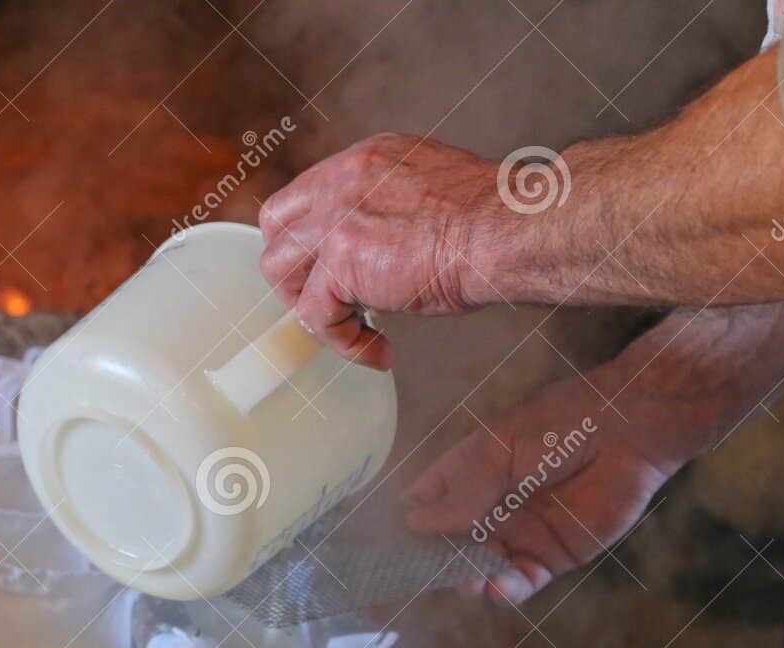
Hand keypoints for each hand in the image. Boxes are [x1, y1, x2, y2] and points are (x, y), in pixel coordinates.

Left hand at [259, 133, 498, 367]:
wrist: (508, 231)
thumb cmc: (489, 223)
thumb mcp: (425, 202)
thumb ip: (386, 216)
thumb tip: (372, 261)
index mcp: (364, 161)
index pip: (301, 199)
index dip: (304, 244)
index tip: (326, 275)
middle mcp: (341, 181)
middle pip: (274, 230)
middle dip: (295, 276)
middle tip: (332, 306)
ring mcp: (335, 218)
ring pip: (280, 273)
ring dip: (311, 309)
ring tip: (353, 331)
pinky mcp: (341, 260)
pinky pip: (315, 316)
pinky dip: (344, 343)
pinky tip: (379, 350)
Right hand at [401, 370, 685, 605]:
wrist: (627, 431)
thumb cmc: (559, 425)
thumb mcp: (497, 452)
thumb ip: (463, 492)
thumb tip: (416, 522)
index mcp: (470, 472)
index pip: (427, 499)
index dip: (408, 517)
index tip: (388, 539)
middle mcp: (489, 507)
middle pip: (449, 542)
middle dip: (434, 558)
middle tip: (424, 570)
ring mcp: (519, 534)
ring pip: (481, 567)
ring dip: (469, 578)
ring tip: (468, 580)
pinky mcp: (551, 556)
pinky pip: (521, 581)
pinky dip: (507, 590)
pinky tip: (498, 588)